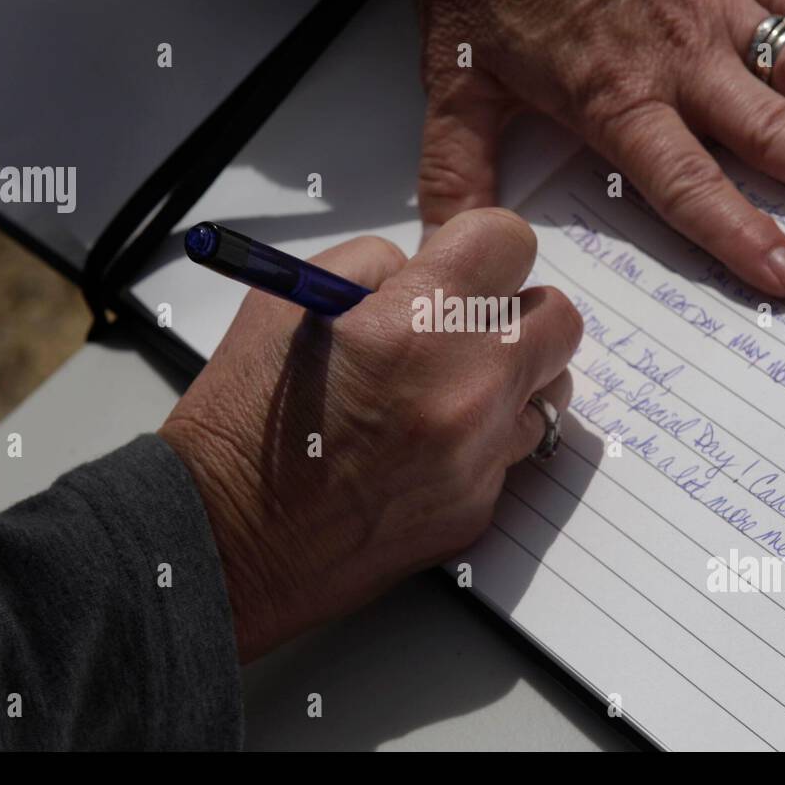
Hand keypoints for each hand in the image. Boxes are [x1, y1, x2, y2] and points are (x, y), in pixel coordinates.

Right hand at [158, 210, 580, 661]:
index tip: (459, 264)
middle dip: (517, 310)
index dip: (481, 247)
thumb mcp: (290, 303)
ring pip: (549, 392)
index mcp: (418, 325)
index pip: (511, 243)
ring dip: (510, 379)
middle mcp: (467, 391)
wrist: (223, 541)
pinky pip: (512, 453)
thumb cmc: (243, 423)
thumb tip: (425, 270)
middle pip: (560, 319)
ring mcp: (479, 457)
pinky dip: (482, 439)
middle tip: (464, 324)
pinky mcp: (478, 508)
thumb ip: (374, 268)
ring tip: (442, 389)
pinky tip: (422, 446)